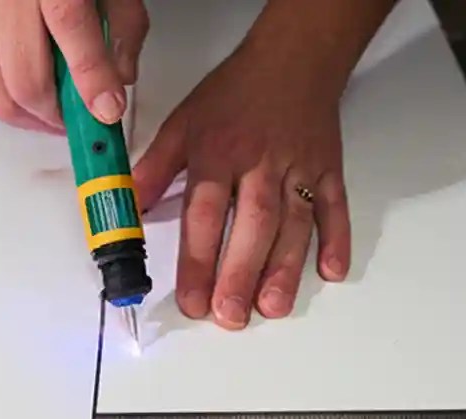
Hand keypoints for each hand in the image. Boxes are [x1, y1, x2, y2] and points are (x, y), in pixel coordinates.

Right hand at [0, 0, 148, 132]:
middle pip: (25, 82)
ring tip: (59, 114)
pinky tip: (33, 91)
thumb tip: (120, 77)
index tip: (108, 111)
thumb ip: (124, 27)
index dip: (93, 85)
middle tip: (82, 122)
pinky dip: (10, 94)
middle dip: (57, 117)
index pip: (74, 39)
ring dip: (33, 116)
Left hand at [132, 42, 351, 329]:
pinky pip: (336, 207)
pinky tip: (331, 271)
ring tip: (273, 307)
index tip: (191, 299)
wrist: (294, 56)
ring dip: (285, 267)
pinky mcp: (329, 170)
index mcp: (219, 153)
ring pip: (294, 222)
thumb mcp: (183, 122)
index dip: (197, 259)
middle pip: (252, 223)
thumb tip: (128, 206)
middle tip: (231, 315)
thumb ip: (155, 168)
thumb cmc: (237, 93)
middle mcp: (260, 164)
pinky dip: (337, 238)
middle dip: (241, 272)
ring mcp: (299, 168)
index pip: (205, 213)